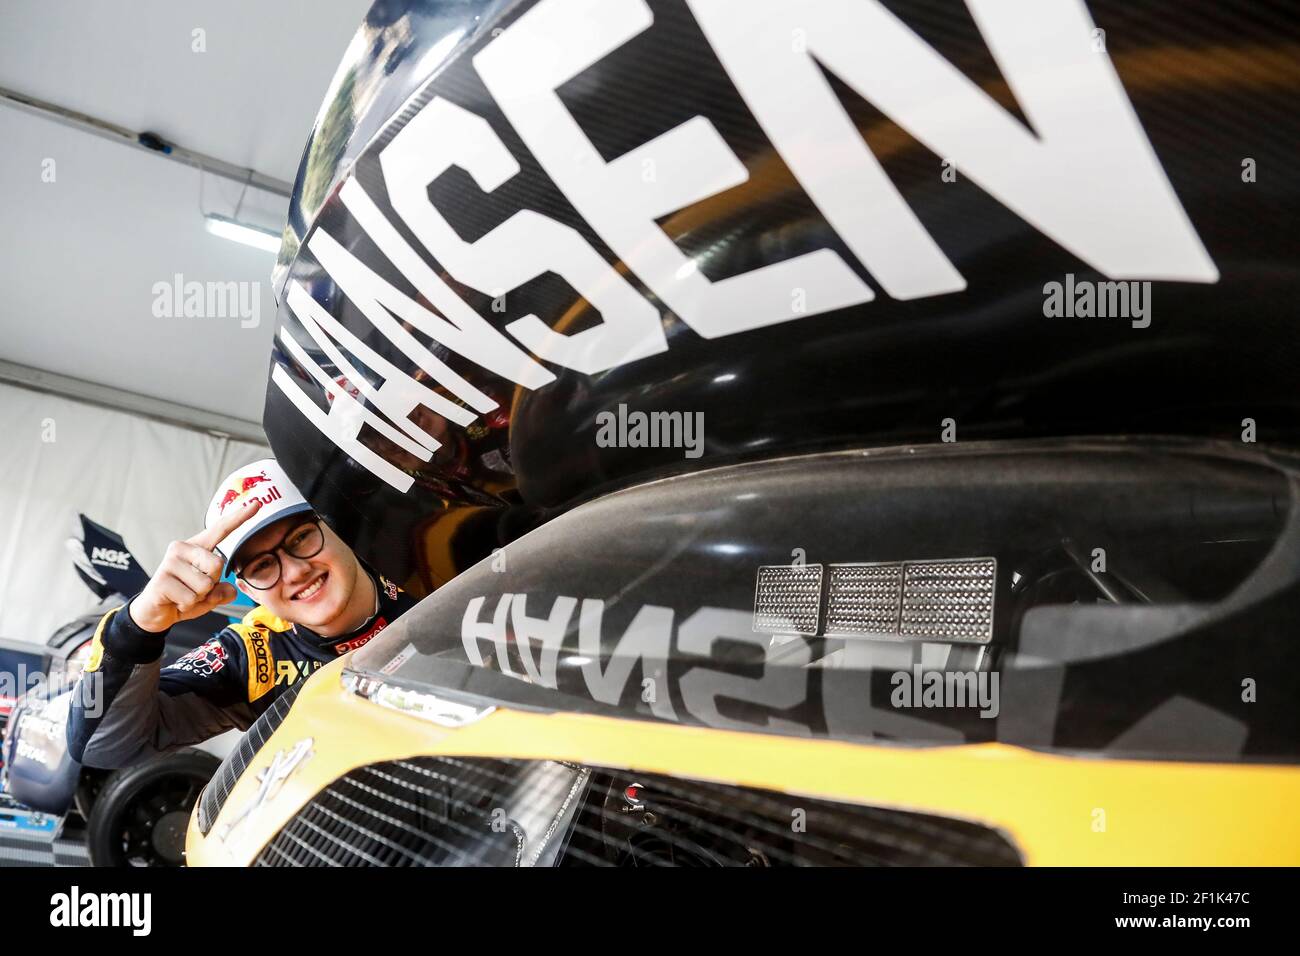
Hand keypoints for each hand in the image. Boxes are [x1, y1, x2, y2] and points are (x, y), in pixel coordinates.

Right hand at [128, 499, 262, 632]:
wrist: (155, 612)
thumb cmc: (184, 597)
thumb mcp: (209, 595)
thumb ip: (222, 591)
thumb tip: (230, 591)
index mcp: (197, 547)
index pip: (221, 529)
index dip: (240, 517)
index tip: (257, 503)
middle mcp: (181, 549)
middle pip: (217, 564)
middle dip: (211, 584)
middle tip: (193, 589)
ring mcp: (169, 562)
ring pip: (205, 585)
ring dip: (198, 598)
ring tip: (182, 595)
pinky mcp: (161, 579)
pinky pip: (190, 598)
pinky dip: (187, 606)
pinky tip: (174, 601)